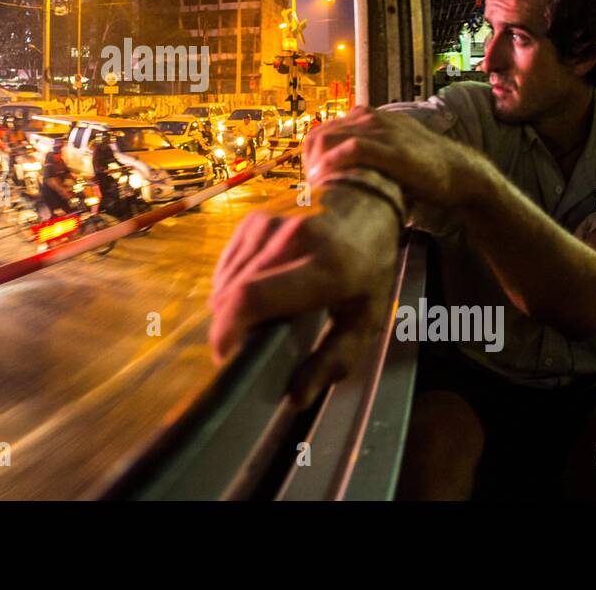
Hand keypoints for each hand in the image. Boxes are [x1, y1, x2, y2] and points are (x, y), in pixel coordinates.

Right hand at [209, 184, 400, 408]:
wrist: (364, 198)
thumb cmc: (369, 264)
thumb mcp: (367, 315)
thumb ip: (335, 358)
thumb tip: (297, 397)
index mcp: (327, 267)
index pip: (255, 296)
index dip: (229, 329)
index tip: (226, 357)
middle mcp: (293, 238)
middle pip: (234, 291)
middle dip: (227, 327)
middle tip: (238, 349)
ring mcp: (269, 222)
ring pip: (226, 279)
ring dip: (228, 307)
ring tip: (250, 321)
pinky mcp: (254, 218)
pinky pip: (228, 264)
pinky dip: (231, 285)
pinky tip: (252, 292)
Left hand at [303, 106, 484, 211]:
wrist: (459, 173)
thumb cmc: (421, 169)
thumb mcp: (387, 152)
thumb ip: (363, 153)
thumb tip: (335, 171)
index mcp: (368, 117)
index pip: (322, 130)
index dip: (311, 155)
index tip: (312, 178)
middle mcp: (372, 118)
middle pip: (322, 134)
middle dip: (311, 162)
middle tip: (310, 188)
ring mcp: (383, 131)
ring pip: (333, 139)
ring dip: (318, 165)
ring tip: (315, 188)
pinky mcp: (393, 149)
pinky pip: (354, 149)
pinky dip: (335, 164)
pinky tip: (327, 180)